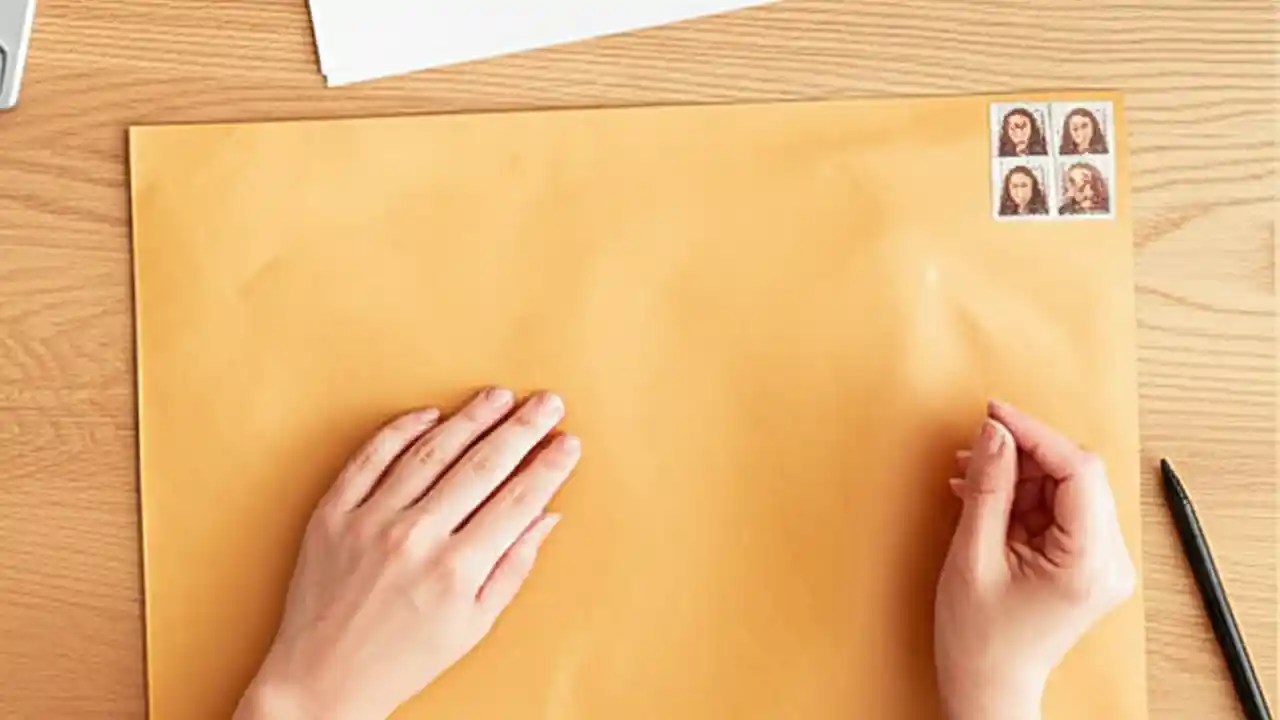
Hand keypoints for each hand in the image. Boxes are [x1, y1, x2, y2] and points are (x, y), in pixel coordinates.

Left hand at [234, 388, 580, 719]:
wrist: (321, 680)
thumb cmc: (403, 659)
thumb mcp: (474, 625)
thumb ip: (513, 566)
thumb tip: (547, 515)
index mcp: (457, 570)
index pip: (517, 500)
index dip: (548, 466)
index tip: (568, 442)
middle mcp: (415, 538)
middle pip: (482, 465)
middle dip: (523, 428)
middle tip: (548, 403)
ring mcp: (370, 520)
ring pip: (431, 450)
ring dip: (471, 418)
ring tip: (498, 397)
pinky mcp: (332, 513)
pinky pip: (371, 456)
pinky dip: (402, 430)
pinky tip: (431, 414)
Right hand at [934, 401, 1135, 719]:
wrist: (988, 685)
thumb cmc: (979, 638)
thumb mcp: (973, 556)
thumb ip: (988, 489)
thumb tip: (996, 432)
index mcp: (1088, 564)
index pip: (1078, 472)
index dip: (1035, 433)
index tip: (994, 413)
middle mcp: (1110, 561)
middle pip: (1076, 475)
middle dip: (1023, 454)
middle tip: (975, 450)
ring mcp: (1103, 562)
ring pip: (1066, 487)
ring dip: (1018, 474)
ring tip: (971, 478)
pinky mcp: (1088, 561)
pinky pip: (1060, 508)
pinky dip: (1022, 496)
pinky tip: (984, 497)